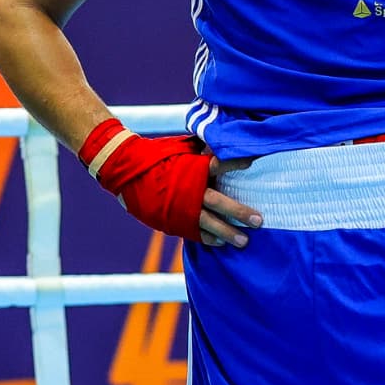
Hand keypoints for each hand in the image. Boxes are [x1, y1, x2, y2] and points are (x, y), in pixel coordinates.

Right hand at [79, 119, 260, 245]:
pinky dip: (209, 238)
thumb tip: (222, 142)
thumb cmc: (156, 156)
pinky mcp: (172, 220)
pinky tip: (220, 243)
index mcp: (192, 168)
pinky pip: (194, 233)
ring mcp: (180, 207)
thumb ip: (202, 149)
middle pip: (220, 202)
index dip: (238, 163)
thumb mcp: (180, 148)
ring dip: (228, 233)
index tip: (255, 163)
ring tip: (244, 241)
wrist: (125, 170)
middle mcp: (189, 189)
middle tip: (259, 221)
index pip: (221, 164)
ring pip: (209, 223)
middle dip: (240, 212)